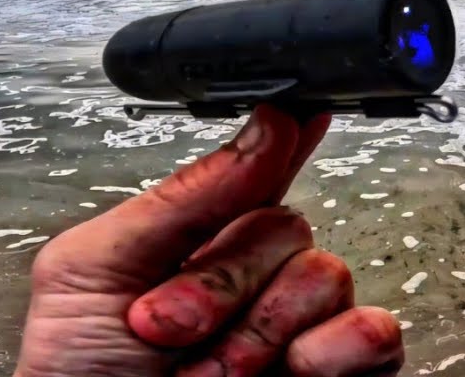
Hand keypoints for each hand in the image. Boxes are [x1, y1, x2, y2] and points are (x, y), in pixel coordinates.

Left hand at [13, 105, 404, 376]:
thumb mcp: (90, 270)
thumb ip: (179, 197)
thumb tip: (262, 132)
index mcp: (198, 243)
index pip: (262, 171)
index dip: (288, 139)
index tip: (299, 114)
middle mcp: (257, 281)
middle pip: (288, 226)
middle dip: (222, 280)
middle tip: (167, 326)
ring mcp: (300, 328)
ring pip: (327, 275)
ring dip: (260, 328)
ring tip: (209, 372)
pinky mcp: (337, 374)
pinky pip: (374, 333)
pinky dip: (338, 346)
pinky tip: (293, 365)